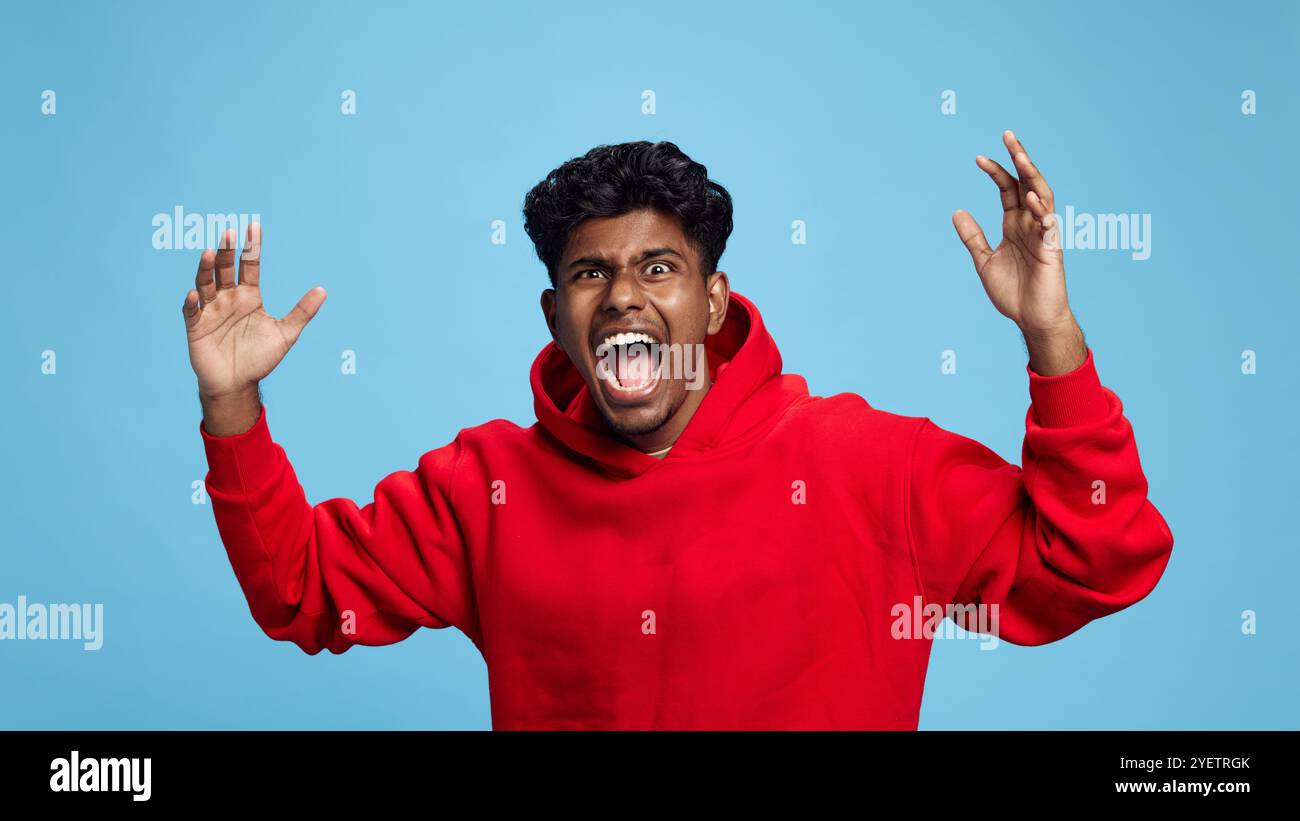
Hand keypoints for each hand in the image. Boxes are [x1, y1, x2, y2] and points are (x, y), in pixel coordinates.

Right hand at [182, 223, 324, 430]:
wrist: (238, 384)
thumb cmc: (260, 358)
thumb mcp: (286, 334)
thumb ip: (302, 312)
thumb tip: (323, 290)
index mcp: (249, 296)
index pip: (249, 266)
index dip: (251, 248)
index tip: (254, 226)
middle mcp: (228, 298)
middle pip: (225, 269)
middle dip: (226, 251)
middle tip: (228, 232)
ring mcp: (211, 311)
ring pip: (205, 284)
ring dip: (205, 269)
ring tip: (208, 252)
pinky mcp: (196, 327)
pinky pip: (192, 312)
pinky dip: (192, 303)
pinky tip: (195, 294)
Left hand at [952, 130, 1074, 339]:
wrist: (1031, 319)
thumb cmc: (1012, 292)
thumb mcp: (984, 261)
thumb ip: (972, 237)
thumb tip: (956, 211)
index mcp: (1014, 225)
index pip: (1007, 190)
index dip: (996, 172)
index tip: (978, 158)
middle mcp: (1030, 224)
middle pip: (1027, 183)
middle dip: (1019, 160)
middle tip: (1008, 135)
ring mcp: (1043, 234)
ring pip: (1041, 196)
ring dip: (1032, 175)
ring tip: (1020, 156)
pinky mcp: (1052, 249)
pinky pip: (1047, 224)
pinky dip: (1040, 209)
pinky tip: (1030, 196)